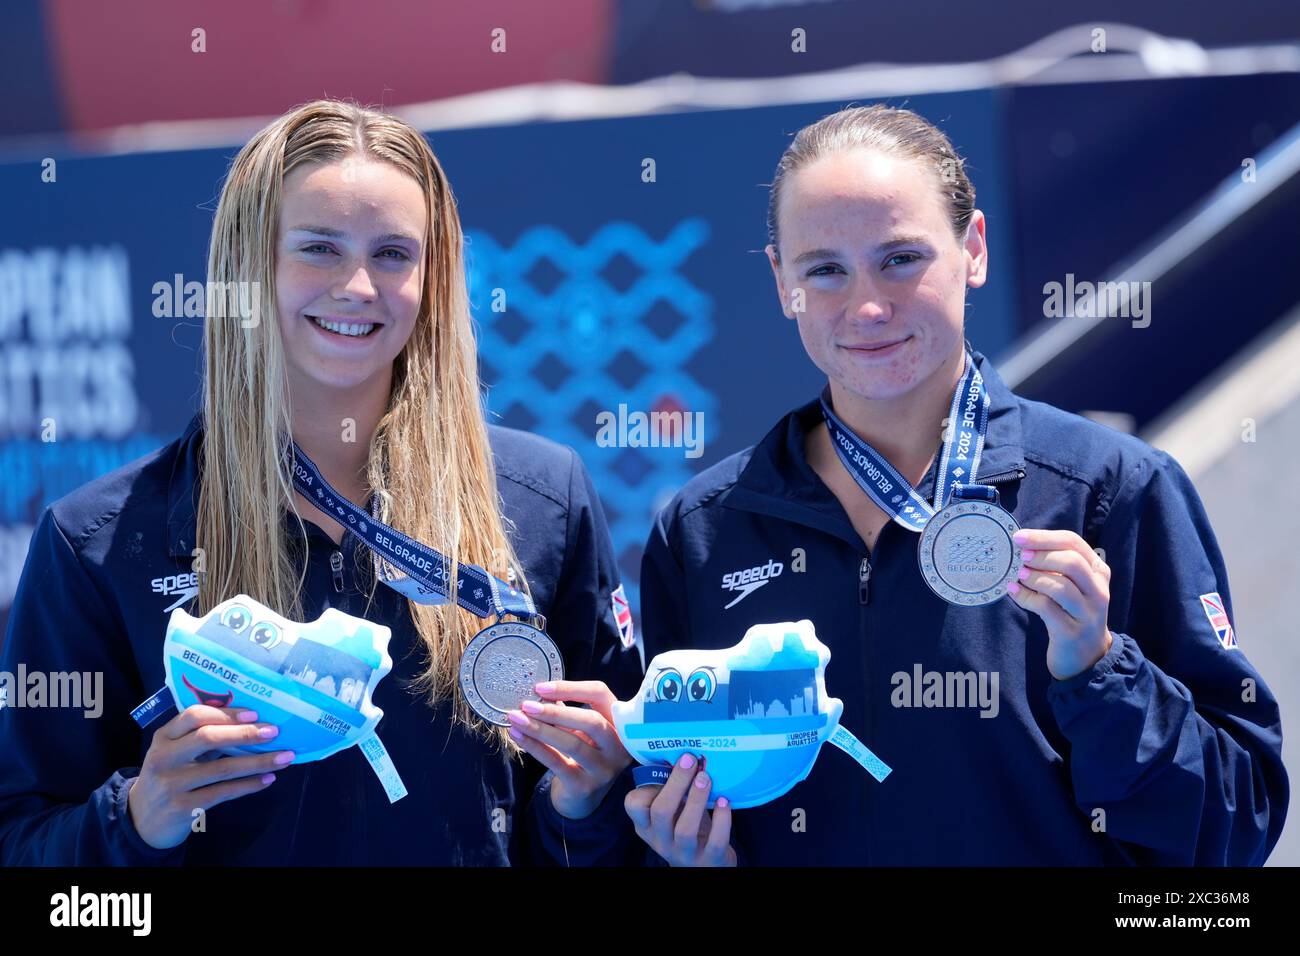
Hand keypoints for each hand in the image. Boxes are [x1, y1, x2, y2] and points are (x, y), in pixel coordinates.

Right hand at [127, 705, 292, 849]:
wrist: (143, 819)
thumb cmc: (170, 775)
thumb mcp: (175, 752)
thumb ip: (201, 736)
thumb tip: (251, 722)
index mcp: (164, 737)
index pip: (194, 716)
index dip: (227, 713)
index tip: (255, 713)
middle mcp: (164, 758)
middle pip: (208, 738)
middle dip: (245, 734)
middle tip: (274, 732)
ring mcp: (171, 784)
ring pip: (222, 768)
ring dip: (258, 762)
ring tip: (285, 757)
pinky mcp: (182, 808)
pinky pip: (223, 792)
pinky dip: (249, 785)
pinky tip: (268, 779)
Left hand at [506, 680, 632, 819]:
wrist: (582, 798)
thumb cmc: (581, 755)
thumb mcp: (579, 729)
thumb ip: (565, 710)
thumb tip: (539, 692)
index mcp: (620, 723)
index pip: (600, 694)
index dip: (570, 688)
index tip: (541, 688)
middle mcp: (619, 746)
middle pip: (591, 721)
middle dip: (555, 712)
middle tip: (526, 705)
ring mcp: (604, 769)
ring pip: (572, 743)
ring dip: (540, 729)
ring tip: (516, 719)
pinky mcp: (585, 786)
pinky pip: (557, 762)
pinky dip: (535, 747)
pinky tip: (518, 736)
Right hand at [624, 753, 736, 865]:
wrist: (705, 865)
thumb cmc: (686, 827)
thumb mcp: (673, 811)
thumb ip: (672, 790)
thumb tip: (682, 752)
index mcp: (647, 826)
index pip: (634, 806)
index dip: (647, 787)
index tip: (664, 769)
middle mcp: (661, 841)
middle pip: (661, 812)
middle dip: (676, 783)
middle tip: (690, 760)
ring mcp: (684, 853)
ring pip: (685, 829)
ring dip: (696, 799)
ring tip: (706, 778)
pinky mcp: (708, 860)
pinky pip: (715, 841)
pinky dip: (721, 820)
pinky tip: (724, 801)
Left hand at [1007, 528, 1114, 679]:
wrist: (1086, 656)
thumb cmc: (1072, 612)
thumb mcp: (1072, 585)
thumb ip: (1056, 565)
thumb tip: (1024, 546)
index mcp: (1098, 571)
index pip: (1073, 543)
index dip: (1044, 537)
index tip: (1019, 537)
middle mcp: (1098, 590)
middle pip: (1071, 562)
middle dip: (1041, 555)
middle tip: (1020, 556)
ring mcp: (1088, 613)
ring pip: (1062, 586)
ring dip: (1035, 577)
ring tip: (1019, 574)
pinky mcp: (1071, 632)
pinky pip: (1046, 609)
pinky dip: (1026, 597)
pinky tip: (1014, 591)